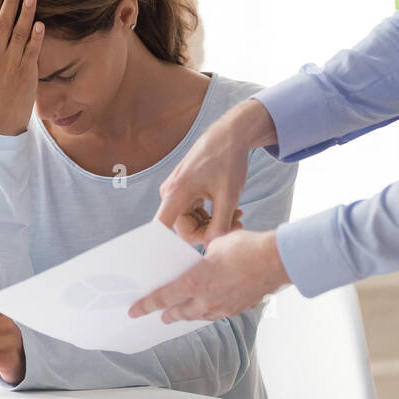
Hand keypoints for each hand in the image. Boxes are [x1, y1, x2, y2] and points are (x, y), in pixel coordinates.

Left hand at [127, 228, 289, 322]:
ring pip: (199, 315)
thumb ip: (204, 257)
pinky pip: (218, 313)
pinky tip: (211, 305)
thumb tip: (204, 261)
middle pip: (180, 312)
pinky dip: (209, 310)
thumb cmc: (245, 248)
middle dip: (168, 314)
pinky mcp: (238, 309)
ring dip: (189, 314)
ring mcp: (223, 307)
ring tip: (184, 313)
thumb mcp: (216, 245)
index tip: (134, 310)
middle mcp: (206, 300)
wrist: (276, 261)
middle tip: (161, 316)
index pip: (163, 297)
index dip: (146, 305)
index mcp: (195, 282)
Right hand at [155, 100, 273, 244]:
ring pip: (191, 222)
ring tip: (238, 215)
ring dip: (213, 224)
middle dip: (209, 232)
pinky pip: (194, 213)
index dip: (164, 247)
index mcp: (176, 193)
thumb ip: (220, 223)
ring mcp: (177, 192)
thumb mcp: (229, 195)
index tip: (173, 263)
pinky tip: (231, 210)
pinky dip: (211, 215)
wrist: (231, 135)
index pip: (160, 229)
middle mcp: (171, 193)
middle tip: (236, 226)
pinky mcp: (185, 191)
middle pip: (183, 229)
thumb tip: (211, 247)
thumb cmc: (229, 160)